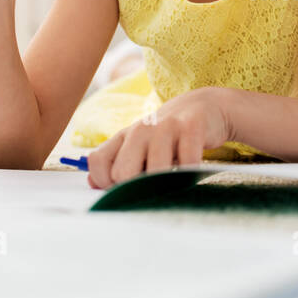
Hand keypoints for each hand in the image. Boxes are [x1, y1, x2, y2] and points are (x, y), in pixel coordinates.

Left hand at [86, 87, 235, 188]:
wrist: (204, 108)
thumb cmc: (169, 134)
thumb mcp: (140, 146)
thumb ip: (116, 163)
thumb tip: (93, 182)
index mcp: (124, 136)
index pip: (97, 162)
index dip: (107, 183)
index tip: (125, 188)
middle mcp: (140, 130)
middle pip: (123, 173)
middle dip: (136, 189)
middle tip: (153, 188)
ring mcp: (165, 127)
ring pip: (155, 171)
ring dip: (166, 184)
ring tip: (174, 180)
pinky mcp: (191, 127)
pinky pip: (187, 163)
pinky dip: (189, 173)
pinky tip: (191, 169)